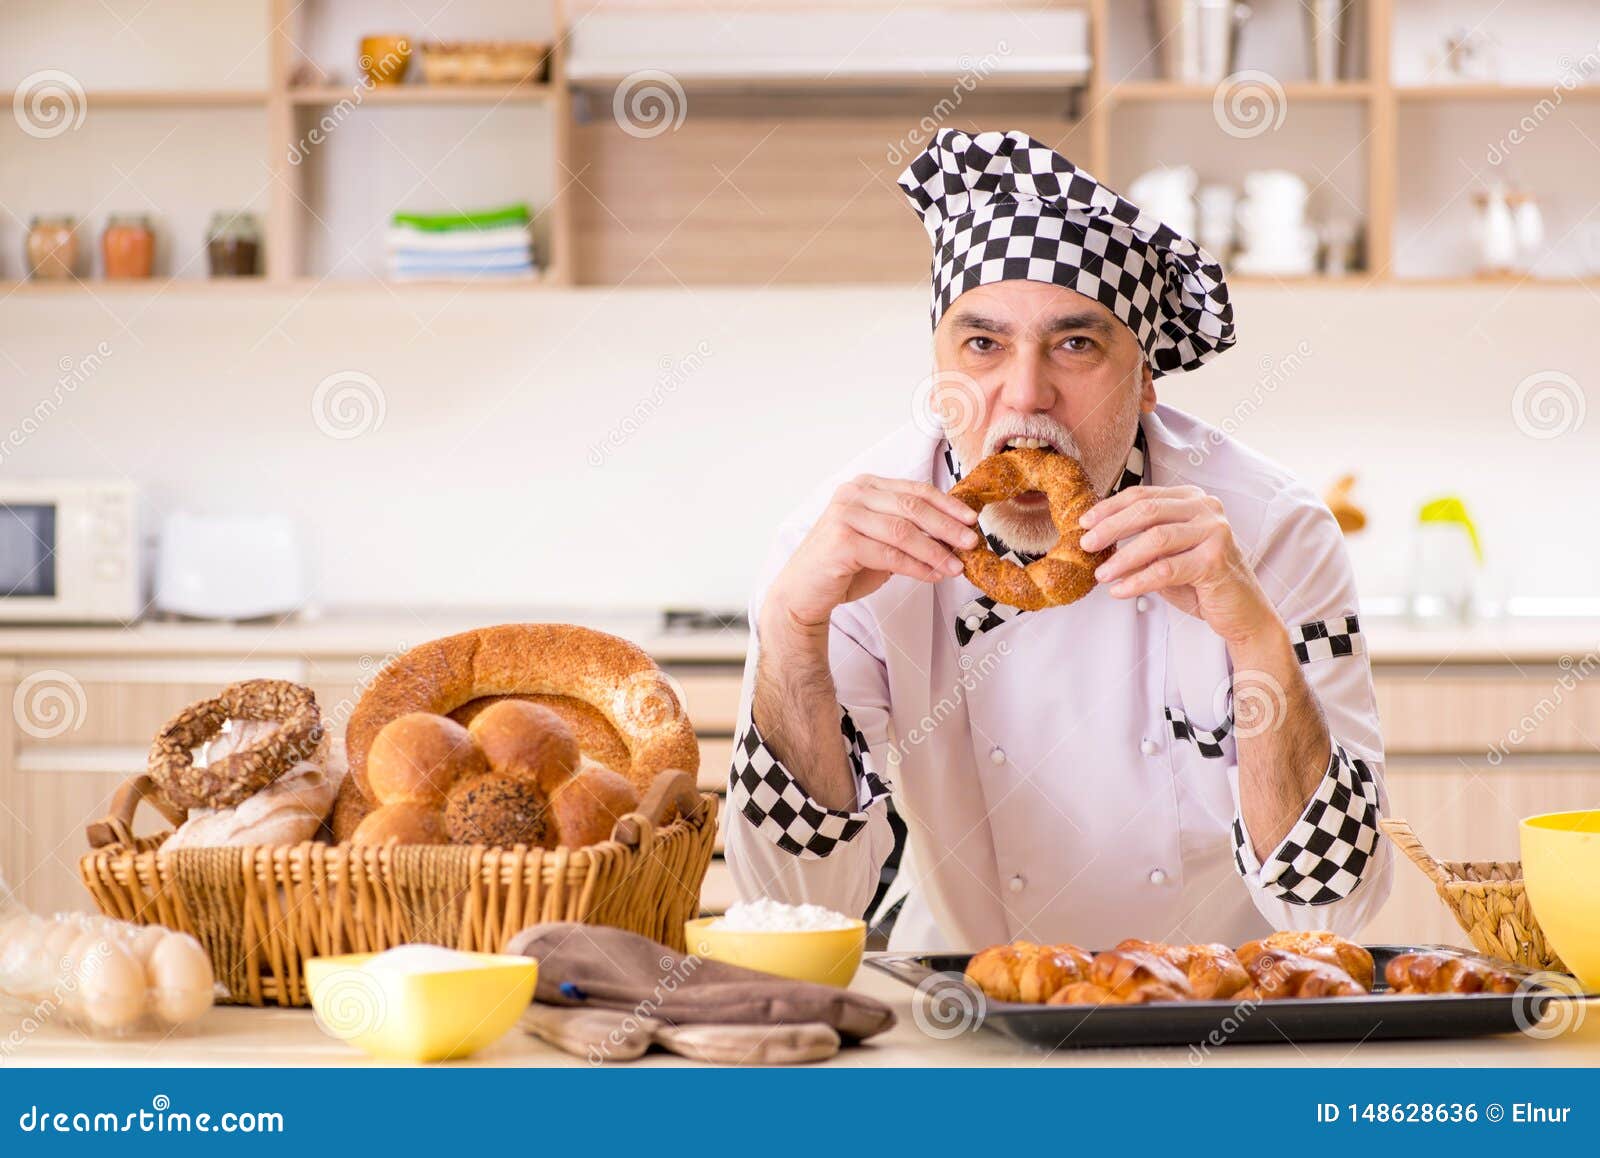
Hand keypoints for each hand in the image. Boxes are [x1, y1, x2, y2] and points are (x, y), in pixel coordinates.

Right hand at [763, 474, 980, 640]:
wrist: (802, 593)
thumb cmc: (843, 566)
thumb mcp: (880, 541)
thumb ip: (909, 532)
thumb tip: (953, 536)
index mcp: (864, 486)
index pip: (914, 490)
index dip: (947, 505)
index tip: (971, 519)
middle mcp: (852, 495)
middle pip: (912, 507)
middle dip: (947, 526)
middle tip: (971, 542)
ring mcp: (844, 516)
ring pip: (903, 531)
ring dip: (935, 550)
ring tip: (956, 565)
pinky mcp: (842, 542)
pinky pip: (890, 555)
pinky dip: (917, 567)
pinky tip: (933, 575)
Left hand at [1079, 484, 1277, 647]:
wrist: (1242, 612)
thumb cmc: (1201, 582)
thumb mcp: (1167, 556)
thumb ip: (1141, 542)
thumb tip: (1097, 539)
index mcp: (1192, 499)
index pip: (1143, 495)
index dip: (1110, 508)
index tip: (1084, 522)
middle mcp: (1206, 508)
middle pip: (1147, 511)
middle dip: (1111, 527)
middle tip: (1086, 544)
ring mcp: (1215, 532)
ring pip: (1155, 539)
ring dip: (1122, 558)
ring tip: (1101, 574)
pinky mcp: (1216, 560)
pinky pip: (1166, 569)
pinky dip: (1138, 581)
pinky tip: (1119, 591)